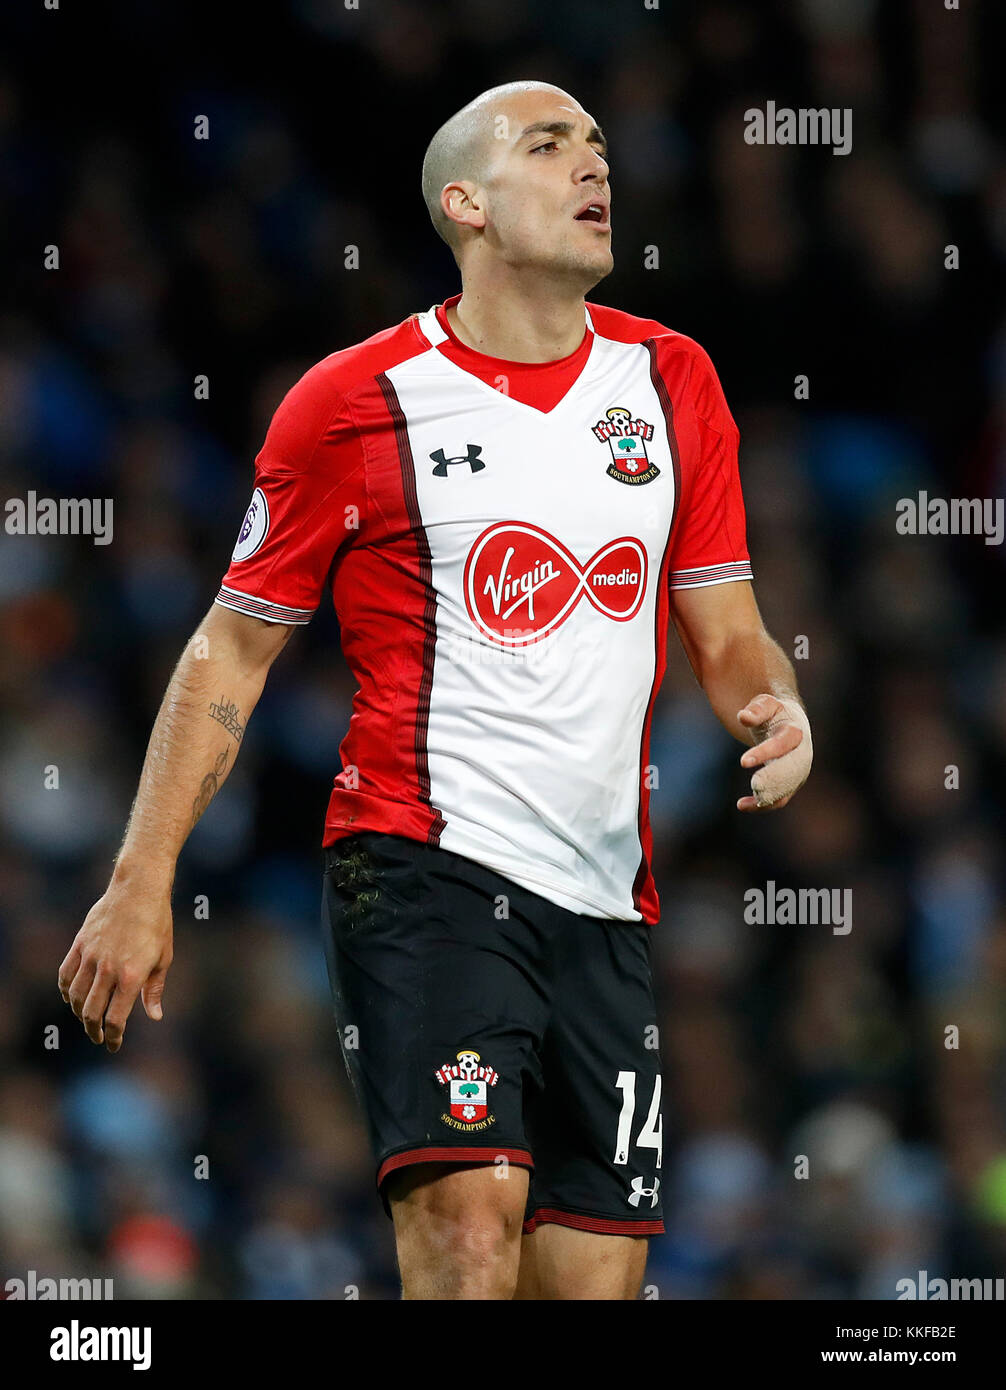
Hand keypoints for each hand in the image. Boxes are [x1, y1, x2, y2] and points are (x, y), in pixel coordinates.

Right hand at [58, 880, 173, 1052]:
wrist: (139, 889)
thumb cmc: (157, 924)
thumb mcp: (164, 958)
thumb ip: (154, 990)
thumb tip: (154, 1017)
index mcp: (132, 975)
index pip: (116, 1018)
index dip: (114, 1037)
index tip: (114, 1044)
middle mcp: (108, 969)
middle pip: (90, 1012)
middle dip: (93, 1031)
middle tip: (98, 1037)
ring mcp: (92, 955)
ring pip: (74, 996)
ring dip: (78, 1013)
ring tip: (86, 1019)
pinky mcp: (80, 943)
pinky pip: (65, 973)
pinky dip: (65, 990)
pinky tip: (71, 997)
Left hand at [736, 693, 811, 811]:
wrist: (789, 723)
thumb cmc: (773, 713)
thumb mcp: (765, 705)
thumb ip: (756, 710)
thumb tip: (743, 717)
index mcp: (795, 731)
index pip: (783, 743)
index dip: (765, 752)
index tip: (743, 762)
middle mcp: (801, 753)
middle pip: (792, 768)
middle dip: (774, 778)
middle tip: (755, 785)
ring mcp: (798, 770)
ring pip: (788, 787)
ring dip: (770, 795)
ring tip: (744, 802)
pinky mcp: (791, 783)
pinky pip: (780, 799)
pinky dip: (763, 805)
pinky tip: (742, 805)